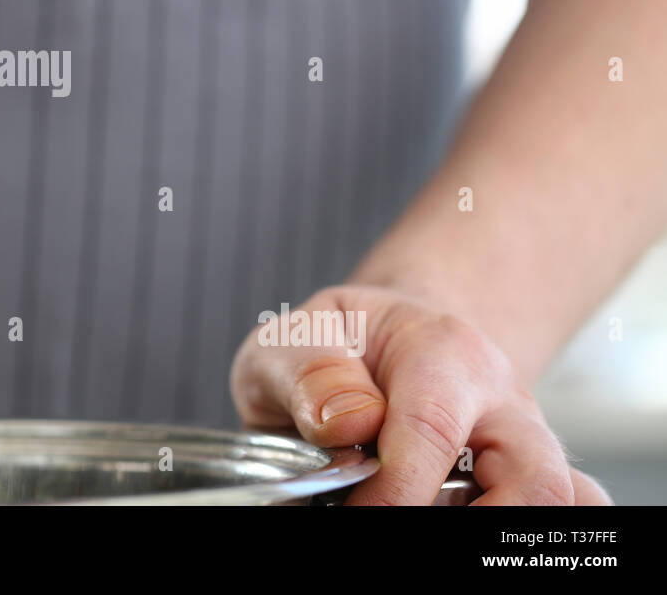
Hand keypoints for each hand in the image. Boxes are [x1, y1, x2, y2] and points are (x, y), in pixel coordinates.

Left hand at [230, 284, 611, 504]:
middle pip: (534, 478)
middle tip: (395, 522)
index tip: (356, 513)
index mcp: (443, 350)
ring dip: (503, 530)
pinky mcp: (535, 479)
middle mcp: (502, 399)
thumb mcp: (296, 338)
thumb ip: (310, 372)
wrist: (384, 342)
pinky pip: (572, 507)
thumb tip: (348, 421)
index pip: (432, 431)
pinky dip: (526, 531)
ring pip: (564, 500)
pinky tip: (465, 516)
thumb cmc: (338, 345)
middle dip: (473, 521)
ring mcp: (529, 443)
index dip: (395, 491)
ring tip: (436, 517)